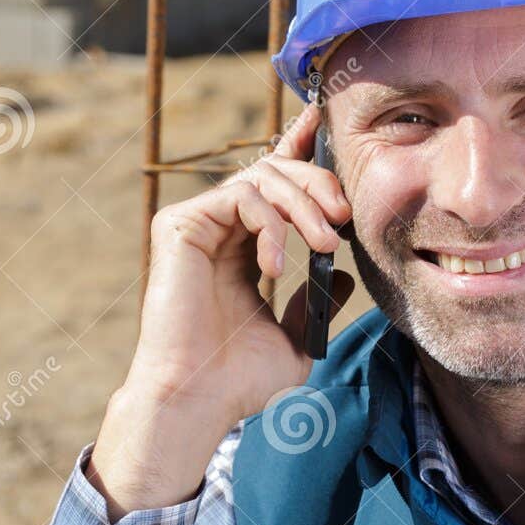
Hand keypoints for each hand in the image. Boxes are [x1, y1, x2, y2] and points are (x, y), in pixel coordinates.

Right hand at [88, 103, 355, 517]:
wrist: (199, 400)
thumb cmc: (240, 382)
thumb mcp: (299, 339)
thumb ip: (318, 303)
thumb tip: (343, 275)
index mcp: (244, 248)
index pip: (274, 185)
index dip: (298, 148)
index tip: (323, 125)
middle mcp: (219, 229)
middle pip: (275, 170)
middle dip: (318, 183)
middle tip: (345, 217)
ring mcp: (197, 224)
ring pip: (262, 177)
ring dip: (304, 205)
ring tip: (325, 245)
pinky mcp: (179, 225)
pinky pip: (238, 196)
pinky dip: (269, 224)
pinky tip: (275, 265)